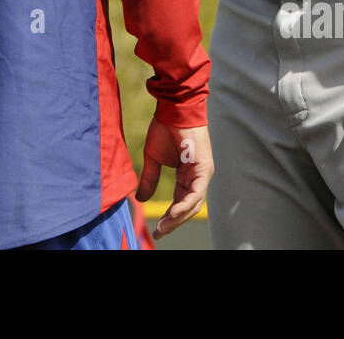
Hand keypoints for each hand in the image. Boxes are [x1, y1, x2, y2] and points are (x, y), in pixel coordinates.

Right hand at [136, 120, 212, 238]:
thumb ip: (149, 179)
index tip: (157, 229)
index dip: (169, 217)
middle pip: (188, 207)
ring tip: (163, 228)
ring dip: (178, 218)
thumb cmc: (165, 128)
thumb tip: (140, 199)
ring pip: (193, 204)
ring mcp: (203, 173)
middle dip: (173, 222)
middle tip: (159, 233)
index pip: (181, 202)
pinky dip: (184, 205)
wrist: (173, 109)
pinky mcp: (204, 169)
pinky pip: (195, 193)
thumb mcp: (153, 158)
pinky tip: (172, 214)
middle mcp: (198, 177)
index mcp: (188, 175)